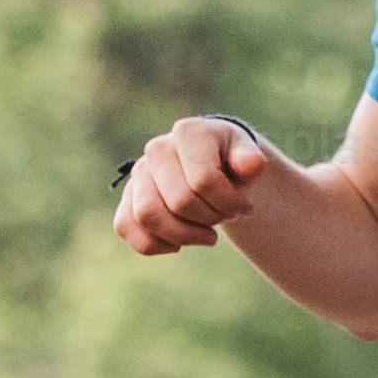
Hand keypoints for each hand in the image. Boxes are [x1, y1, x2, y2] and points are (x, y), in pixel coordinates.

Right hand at [114, 118, 272, 254]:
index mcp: (188, 132)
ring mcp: (139, 173)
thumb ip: (251, 161)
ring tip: (206, 236)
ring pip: (147, 216)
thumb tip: (251, 165)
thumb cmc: (230, 164)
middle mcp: (157, 148)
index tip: (244, 207)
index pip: (204, 181)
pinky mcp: (127, 198)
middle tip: (224, 217)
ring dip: (183, 236)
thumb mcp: (247, 157)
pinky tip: (178, 244)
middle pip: (178, 202)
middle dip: (209, 219)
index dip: (229, 203)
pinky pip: (126, 226)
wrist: (212, 169)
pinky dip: (153, 244)